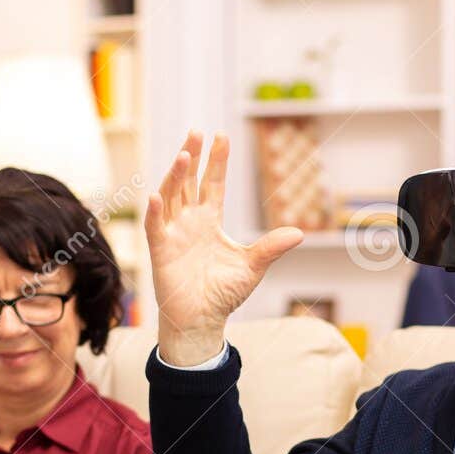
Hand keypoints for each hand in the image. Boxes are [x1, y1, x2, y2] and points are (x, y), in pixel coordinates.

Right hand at [145, 131, 303, 364]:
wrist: (202, 321)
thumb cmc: (224, 294)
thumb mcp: (253, 267)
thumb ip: (271, 248)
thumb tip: (299, 233)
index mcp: (210, 220)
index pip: (212, 183)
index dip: (216, 161)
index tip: (221, 136)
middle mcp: (189, 222)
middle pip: (188, 182)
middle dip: (193, 157)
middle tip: (196, 132)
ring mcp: (173, 234)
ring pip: (171, 197)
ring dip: (175, 176)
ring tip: (184, 154)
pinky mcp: (160, 251)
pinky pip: (155, 227)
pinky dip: (154, 212)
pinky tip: (157, 195)